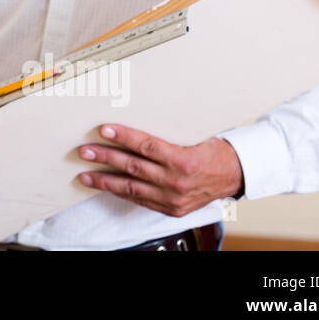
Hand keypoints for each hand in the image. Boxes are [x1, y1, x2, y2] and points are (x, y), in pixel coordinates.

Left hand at [77, 124, 244, 215]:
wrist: (233, 176)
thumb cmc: (213, 151)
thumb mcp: (195, 135)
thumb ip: (168, 130)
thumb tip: (138, 110)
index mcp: (184, 160)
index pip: (147, 146)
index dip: (124, 137)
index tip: (104, 130)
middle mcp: (177, 182)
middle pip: (134, 168)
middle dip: (106, 158)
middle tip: (85, 151)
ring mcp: (173, 199)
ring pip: (132, 188)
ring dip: (106, 181)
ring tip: (86, 174)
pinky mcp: (171, 209)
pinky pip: (140, 200)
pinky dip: (121, 192)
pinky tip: (106, 185)